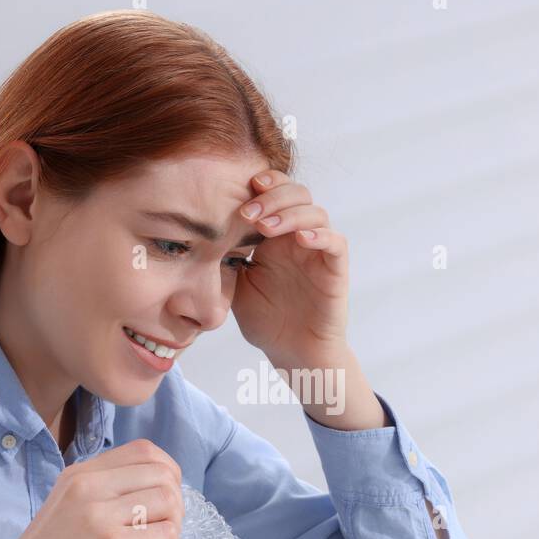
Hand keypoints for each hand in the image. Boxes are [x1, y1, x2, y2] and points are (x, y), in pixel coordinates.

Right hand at [0, 439, 183, 538]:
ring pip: (169, 501)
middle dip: (176, 503)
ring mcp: (100, 514)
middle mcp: (90, 486)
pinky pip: (166, 533)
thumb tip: (157, 492)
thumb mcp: (66, 507)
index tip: (162, 503)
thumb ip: (102, 493)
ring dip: (175, 527)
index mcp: (81, 473)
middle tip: (163, 530)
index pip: (145, 450)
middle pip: (164, 474)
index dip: (167, 473)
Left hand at [230, 170, 349, 368]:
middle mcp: (298, 237)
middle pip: (297, 194)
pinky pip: (335, 242)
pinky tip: (300, 238)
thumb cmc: (265, 320)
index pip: (275, 193)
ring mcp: (318, 251)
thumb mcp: (236, 284)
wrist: (291, 353)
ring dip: (290, 213)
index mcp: (275, 236)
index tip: (234, 191)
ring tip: (265, 228)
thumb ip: (226, 256)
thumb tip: (202, 231)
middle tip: (247, 214)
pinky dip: (320, 235)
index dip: (261, 185)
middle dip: (271, 197)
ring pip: (316, 212)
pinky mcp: (335, 269)